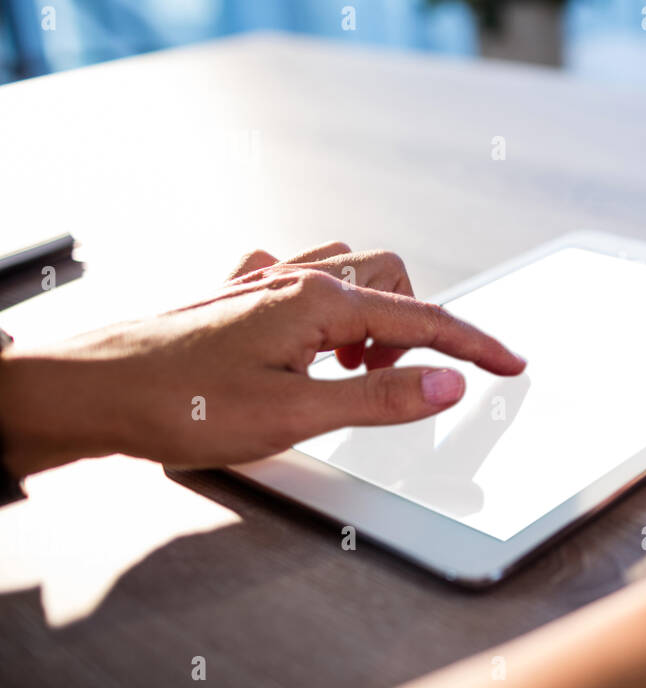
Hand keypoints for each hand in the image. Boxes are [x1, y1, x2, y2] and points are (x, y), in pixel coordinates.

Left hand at [0, 243, 525, 476]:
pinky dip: (328, 303)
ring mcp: (264, 279)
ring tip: (352, 368)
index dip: (475, 345)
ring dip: (373, 315)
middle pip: (393, 281)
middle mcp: (296, 278)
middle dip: (415, 329)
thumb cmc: (179, 406)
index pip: (424, 320)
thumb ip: (380, 399)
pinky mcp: (237, 291)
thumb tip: (448, 383)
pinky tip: (306, 338)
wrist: (92, 391)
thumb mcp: (294, 416)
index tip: (511, 364)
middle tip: (398, 382)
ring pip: (352, 271)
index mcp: (319, 303)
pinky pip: (304, 272)